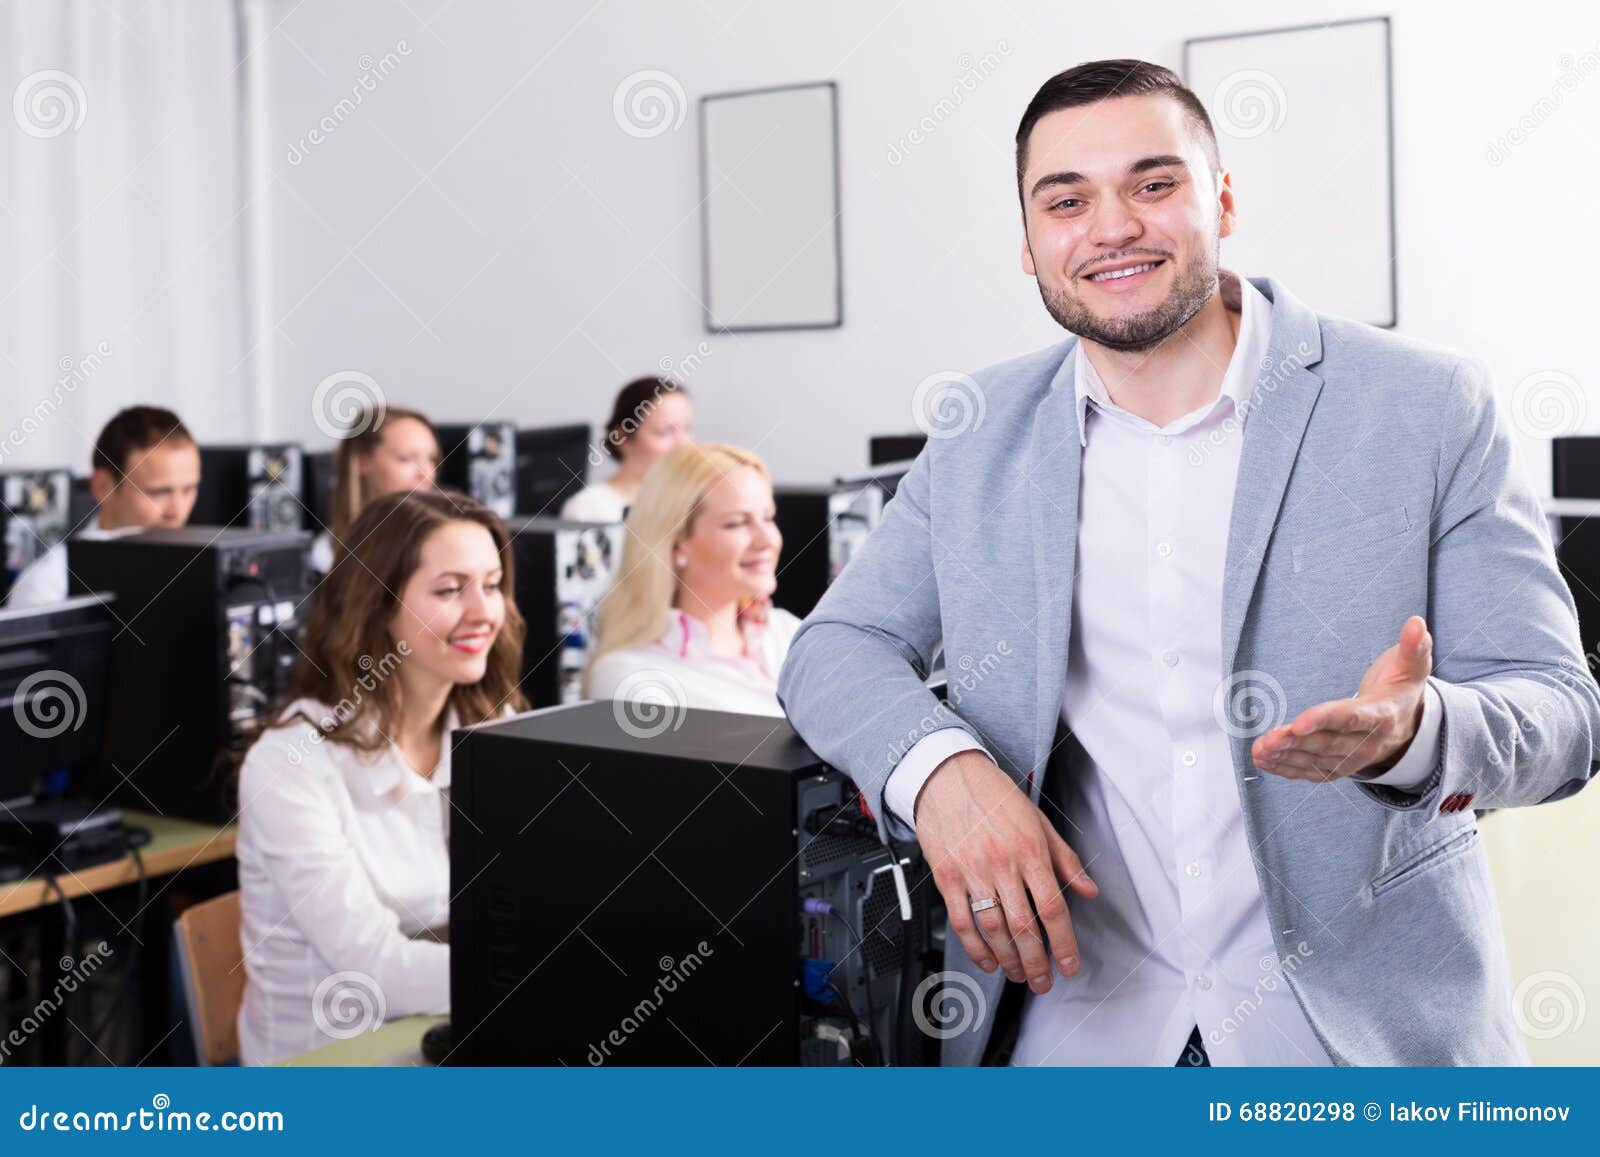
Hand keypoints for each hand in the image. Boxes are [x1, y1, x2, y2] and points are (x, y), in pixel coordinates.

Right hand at [913, 750, 1097, 992]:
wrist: (947, 775)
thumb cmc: (993, 795)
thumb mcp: (1038, 821)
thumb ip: (1065, 859)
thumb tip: (1088, 890)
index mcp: (1030, 850)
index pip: (1053, 907)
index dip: (1064, 943)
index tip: (1069, 965)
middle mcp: (1002, 863)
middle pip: (1024, 926)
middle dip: (1037, 962)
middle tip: (1043, 981)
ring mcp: (972, 871)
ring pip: (994, 929)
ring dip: (1008, 959)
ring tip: (1019, 974)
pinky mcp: (947, 876)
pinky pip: (962, 921)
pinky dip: (975, 947)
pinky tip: (987, 959)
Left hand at [1252, 615, 1431, 780]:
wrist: (1410, 722)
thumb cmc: (1401, 688)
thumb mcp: (1412, 665)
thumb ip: (1414, 646)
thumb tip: (1416, 623)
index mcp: (1382, 715)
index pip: (1351, 718)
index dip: (1323, 720)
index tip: (1297, 723)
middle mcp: (1368, 742)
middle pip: (1328, 744)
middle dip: (1295, 742)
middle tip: (1267, 740)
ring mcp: (1354, 759)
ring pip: (1316, 760)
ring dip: (1286, 757)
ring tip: (1260, 751)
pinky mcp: (1340, 767)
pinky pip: (1312, 771)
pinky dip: (1287, 769)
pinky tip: (1265, 762)